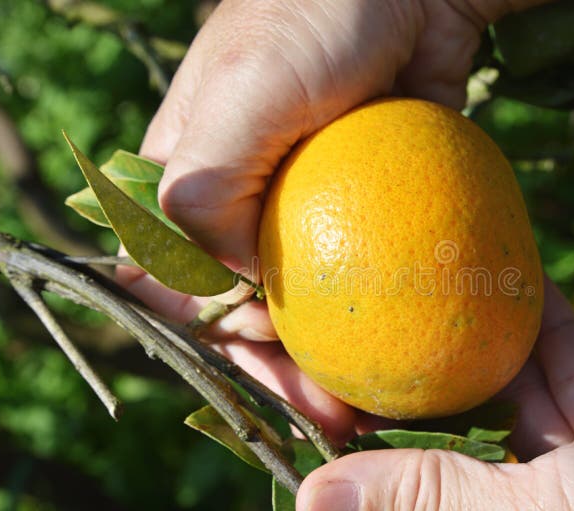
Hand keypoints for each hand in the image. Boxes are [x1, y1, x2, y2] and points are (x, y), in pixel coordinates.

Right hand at [118, 0, 548, 442]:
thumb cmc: (314, 20)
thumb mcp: (241, 97)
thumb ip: (203, 193)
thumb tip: (225, 289)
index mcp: (184, 182)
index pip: (175, 286)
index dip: (215, 341)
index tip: (270, 373)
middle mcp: (239, 204)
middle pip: (242, 311)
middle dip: (275, 369)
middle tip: (326, 409)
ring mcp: (304, 211)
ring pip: (304, 306)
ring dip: (328, 361)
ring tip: (366, 404)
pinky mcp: (362, 209)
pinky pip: (364, 278)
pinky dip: (375, 321)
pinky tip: (398, 360)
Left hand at [295, 281, 573, 510]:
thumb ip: (430, 505)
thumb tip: (308, 505)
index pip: (395, 486)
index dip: (352, 430)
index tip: (320, 360)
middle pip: (446, 431)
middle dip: (417, 365)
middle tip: (377, 292)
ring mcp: (573, 483)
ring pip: (511, 393)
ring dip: (484, 333)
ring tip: (444, 267)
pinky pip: (573, 380)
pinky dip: (551, 333)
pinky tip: (523, 277)